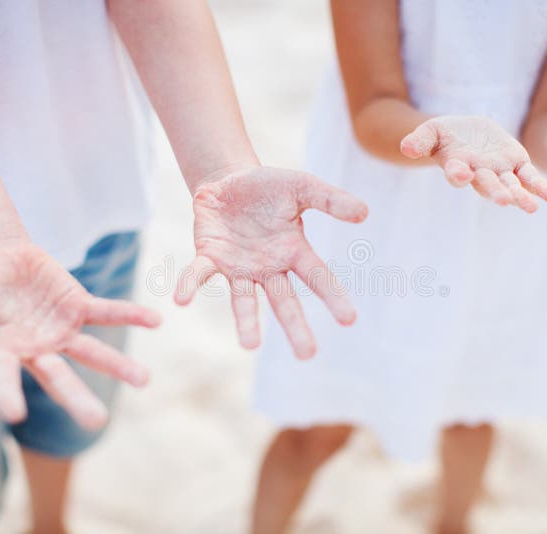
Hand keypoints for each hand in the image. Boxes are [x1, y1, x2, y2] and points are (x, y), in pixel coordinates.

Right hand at [0, 240, 160, 429]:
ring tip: (145, 380)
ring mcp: (62, 330)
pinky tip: (155, 320)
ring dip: (117, 364)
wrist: (2, 260)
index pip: (4, 377)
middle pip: (58, 376)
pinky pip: (106, 312)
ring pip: (91, 351)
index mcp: (4, 350)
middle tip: (98, 421)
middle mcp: (37, 348)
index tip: (14, 417)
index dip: (7, 394)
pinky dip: (129, 315)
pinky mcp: (79, 307)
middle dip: (77, 397)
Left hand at [174, 165, 367, 359]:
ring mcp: (239, 267)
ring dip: (246, 321)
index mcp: (294, 251)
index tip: (349, 320)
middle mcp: (269, 268)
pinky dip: (191, 286)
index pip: (318, 277)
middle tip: (307, 355)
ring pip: (244, 299)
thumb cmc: (270, 188)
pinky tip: (181, 300)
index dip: (333, 297)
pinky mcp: (210, 257)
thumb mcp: (303, 186)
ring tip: (250, 346)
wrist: (228, 181)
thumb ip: (330, 200)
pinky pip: (201, 273)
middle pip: (285, 301)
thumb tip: (365, 213)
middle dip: (295, 327)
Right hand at [400, 115, 546, 212]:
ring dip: (520, 197)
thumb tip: (404, 147)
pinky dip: (541, 189)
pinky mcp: (516, 164)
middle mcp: (478, 174)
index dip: (458, 174)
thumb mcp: (429, 132)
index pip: (456, 172)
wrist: (465, 131)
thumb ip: (419, 140)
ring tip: (531, 208)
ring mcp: (498, 171)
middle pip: (486, 184)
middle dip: (495, 192)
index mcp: (456, 166)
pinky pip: (530, 178)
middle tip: (503, 201)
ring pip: (510, 186)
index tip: (460, 175)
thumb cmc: (443, 134)